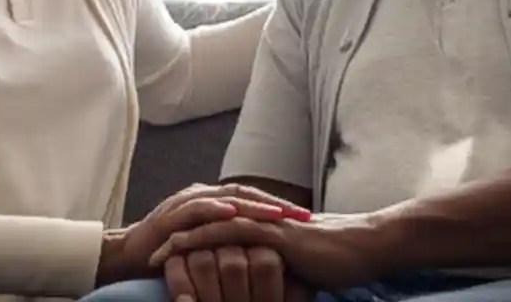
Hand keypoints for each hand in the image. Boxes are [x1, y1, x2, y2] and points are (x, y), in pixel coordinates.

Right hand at [97, 183, 311, 285]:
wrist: (129, 257)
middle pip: (247, 194)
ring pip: (226, 198)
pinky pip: (195, 209)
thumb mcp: (209, 247)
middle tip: (304, 215)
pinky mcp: (169, 215)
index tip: (310, 219)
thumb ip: (232, 242)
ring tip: (278, 215)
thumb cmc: (172, 255)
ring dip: (253, 206)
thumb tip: (268, 252)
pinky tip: (233, 214)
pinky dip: (214, 209)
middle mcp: (203, 195)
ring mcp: (186, 203)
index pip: (255, 199)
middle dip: (276, 204)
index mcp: (214, 201)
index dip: (282, 206)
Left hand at [149, 212, 382, 291]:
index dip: (189, 243)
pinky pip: (230, 231)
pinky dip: (203, 238)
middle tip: (146, 252)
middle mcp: (258, 220)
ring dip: (181, 237)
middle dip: (175, 237)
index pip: (216, 231)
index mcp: (260, 227)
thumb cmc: (336, 261)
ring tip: (155, 252)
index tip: (163, 257)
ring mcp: (264, 223)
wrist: (364, 248)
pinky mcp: (272, 232)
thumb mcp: (297, 269)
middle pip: (206, 224)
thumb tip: (263, 289)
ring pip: (211, 224)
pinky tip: (184, 246)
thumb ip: (274, 272)